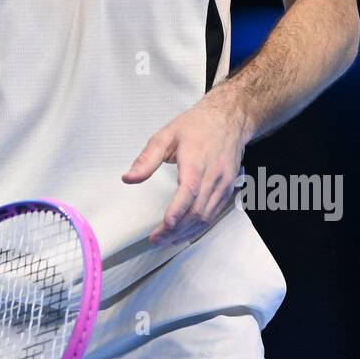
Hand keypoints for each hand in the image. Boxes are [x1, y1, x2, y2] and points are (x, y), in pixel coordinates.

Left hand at [122, 90, 249, 247]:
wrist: (230, 118)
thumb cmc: (198, 125)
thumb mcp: (166, 135)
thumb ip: (147, 159)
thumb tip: (129, 178)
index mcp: (196, 161)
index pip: (189, 190)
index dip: (178, 210)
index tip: (166, 224)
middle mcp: (213, 175)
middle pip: (197, 210)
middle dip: (176, 229)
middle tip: (156, 239)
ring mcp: (224, 183)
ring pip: (207, 216)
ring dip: (187, 232)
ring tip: (166, 240)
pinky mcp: (228, 188)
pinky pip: (214, 213)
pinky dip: (199, 226)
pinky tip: (185, 232)